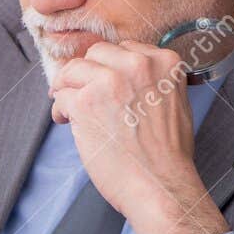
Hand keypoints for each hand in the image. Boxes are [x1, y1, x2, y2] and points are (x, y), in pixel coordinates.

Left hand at [50, 41, 226, 233]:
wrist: (160, 184)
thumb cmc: (167, 154)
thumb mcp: (173, 102)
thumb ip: (150, 81)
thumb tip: (118, 75)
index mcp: (164, 61)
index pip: (123, 49)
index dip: (107, 68)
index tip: (101, 82)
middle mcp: (137, 64)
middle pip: (95, 54)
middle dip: (85, 74)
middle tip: (79, 93)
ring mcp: (109, 81)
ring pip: (73, 71)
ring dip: (66, 89)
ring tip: (68, 109)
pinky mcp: (85, 102)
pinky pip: (61, 97)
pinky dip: (60, 110)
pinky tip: (67, 122)